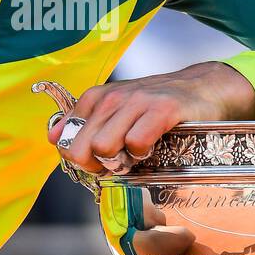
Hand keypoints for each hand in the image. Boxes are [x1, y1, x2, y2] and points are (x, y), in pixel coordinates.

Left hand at [47, 61, 254, 173]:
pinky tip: (153, 147)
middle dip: (96, 165)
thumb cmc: (156, 107)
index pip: (65, 140)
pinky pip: (137, 142)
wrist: (202, 89)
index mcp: (95, 98)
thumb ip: (85, 124)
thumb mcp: (116, 111)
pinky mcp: (162, 109)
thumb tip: (52, 137)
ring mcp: (137, 102)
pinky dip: (143, 154)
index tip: (100, 160)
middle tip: (119, 162)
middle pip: (80, 149)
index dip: (80, 159)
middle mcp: (112, 97)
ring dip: (121, 161)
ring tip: (137, 154)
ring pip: (104, 147)